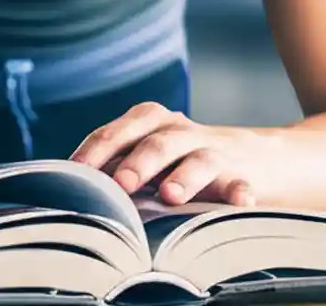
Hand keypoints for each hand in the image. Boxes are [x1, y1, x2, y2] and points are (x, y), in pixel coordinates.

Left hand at [70, 102, 271, 206]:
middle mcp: (180, 132)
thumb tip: (67, 190)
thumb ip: (114, 165)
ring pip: (198, 159)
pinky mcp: (241, 176)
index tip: (77, 173)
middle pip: (158, 141)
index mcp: (150, 123)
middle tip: (121, 183)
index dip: (96, 151)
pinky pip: (240, 182)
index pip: (117, 132)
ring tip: (171, 195)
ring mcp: (213, 153)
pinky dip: (240, 191)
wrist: (258, 159)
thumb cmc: (183, 161)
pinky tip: (240, 202)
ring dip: (184, 176)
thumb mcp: (148, 156)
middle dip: (138, 161)